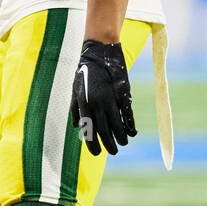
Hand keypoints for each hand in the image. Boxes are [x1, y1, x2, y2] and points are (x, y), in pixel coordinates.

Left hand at [71, 39, 136, 155]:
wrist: (100, 52)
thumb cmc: (85, 71)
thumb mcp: (75, 90)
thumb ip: (76, 109)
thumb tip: (78, 127)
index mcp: (84, 104)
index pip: (88, 130)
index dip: (92, 144)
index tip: (97, 153)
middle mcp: (97, 104)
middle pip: (104, 131)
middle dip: (109, 145)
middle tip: (113, 152)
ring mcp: (111, 99)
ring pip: (117, 124)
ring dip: (120, 137)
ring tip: (123, 143)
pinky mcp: (123, 94)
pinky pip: (127, 114)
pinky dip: (130, 125)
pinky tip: (131, 133)